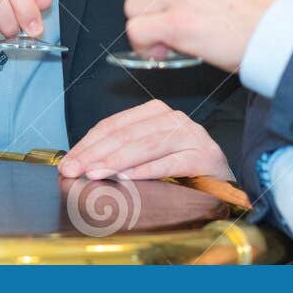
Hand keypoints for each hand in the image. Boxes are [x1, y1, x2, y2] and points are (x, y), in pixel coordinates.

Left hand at [59, 99, 233, 181]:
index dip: (88, 143)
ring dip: (115, 161)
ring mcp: (189, 135)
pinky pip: (168, 163)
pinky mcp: (203, 156)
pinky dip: (145, 171)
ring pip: (144, 146)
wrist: (224, 179)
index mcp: (154, 113)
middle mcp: (172, 119)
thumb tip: (82, 162)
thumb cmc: (181, 167)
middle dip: (95, 153)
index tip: (69, 161)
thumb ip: (121, 152)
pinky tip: (127, 178)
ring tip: (94, 173)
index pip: (113, 125)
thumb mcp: (148, 153)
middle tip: (74, 169)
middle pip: (126, 135)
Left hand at [122, 0, 286, 70]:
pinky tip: (163, 50)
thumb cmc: (267, 9)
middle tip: (162, 21)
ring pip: (132, 5)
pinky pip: (137, 29)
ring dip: (144, 25)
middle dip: (144, 4)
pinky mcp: (178, 22)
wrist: (284, 32)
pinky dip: (144, 44)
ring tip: (166, 38)